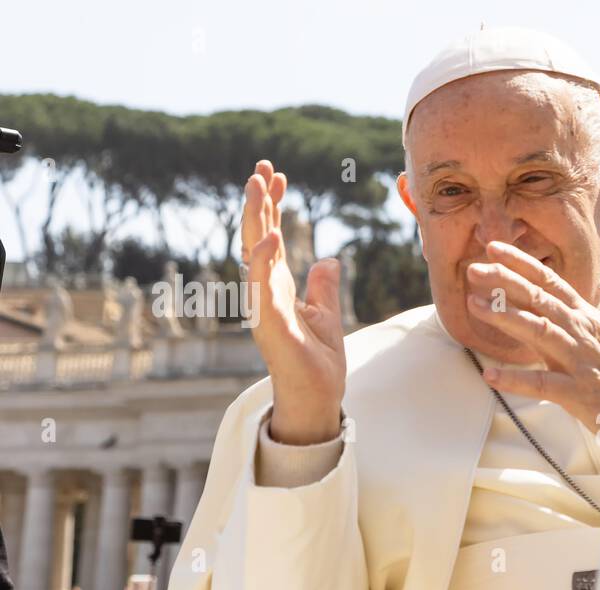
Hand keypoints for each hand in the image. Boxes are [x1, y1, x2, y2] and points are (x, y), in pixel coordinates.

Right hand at [242, 159, 345, 444]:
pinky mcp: (271, 325)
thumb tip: (328, 260)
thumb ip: (324, 288)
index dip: (273, 206)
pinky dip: (263, 262)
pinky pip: (263, 289)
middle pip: (258, 237)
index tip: (277, 176)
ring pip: (255, 255)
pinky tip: (269, 237)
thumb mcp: (327, 316)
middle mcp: (267, 292)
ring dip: (256, 220)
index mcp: (278, 287)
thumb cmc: (317, 361)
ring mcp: (265, 306)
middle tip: (262, 167)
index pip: (273, 237)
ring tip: (258, 187)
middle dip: (259, 202)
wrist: (318, 397)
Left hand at [464, 242, 599, 458]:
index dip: (522, 264)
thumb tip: (525, 306)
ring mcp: (581, 362)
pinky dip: (516, 379)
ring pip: (541, 332)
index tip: (494, 248)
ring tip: (474, 306)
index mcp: (584, 317)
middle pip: (541, 300)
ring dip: (506, 317)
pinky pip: (543, 384)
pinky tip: (490, 375)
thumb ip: (560, 323)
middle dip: (506, 281)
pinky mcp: (579, 393)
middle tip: (474, 269)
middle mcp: (582, 333)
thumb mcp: (592, 338)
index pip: (550, 282)